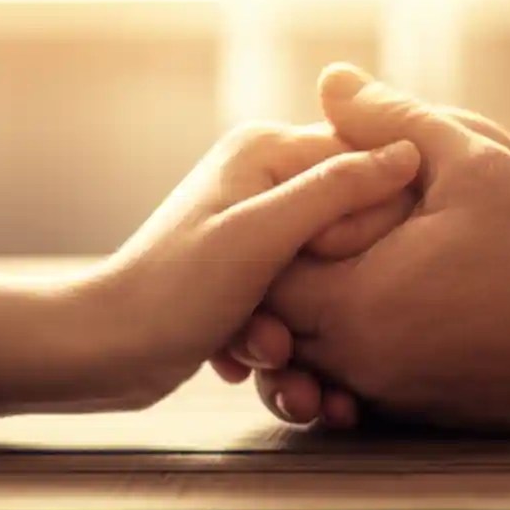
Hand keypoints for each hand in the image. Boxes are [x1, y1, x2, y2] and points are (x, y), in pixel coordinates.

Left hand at [48, 122, 419, 411]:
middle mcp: (260, 179)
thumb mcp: (262, 236)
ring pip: (318, 276)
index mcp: (265, 149)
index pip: (362, 163)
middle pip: (343, 228)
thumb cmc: (173, 291)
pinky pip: (289, 303)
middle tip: (293, 323)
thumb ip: (335, 190)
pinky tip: (243, 359)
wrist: (102, 351)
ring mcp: (250, 228)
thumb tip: (407, 152)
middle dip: (328, 288)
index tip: (352, 269)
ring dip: (298, 325)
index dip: (369, 222)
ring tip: (262, 350)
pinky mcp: (242, 274)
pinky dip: (275, 337)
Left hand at [245, 66, 509, 428]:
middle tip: (329, 226)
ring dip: (322, 309)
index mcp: (357, 302)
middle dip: (294, 268)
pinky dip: (358, 342)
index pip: (270, 266)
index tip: (317, 195)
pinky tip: (404, 301)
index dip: (283, 223)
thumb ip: (390, 119)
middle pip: (281, 318)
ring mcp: (388, 395)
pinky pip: (356, 380)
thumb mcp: (472, 160)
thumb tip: (331, 78)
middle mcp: (360, 361)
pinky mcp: (418, 413)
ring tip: (367, 260)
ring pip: (314, 353)